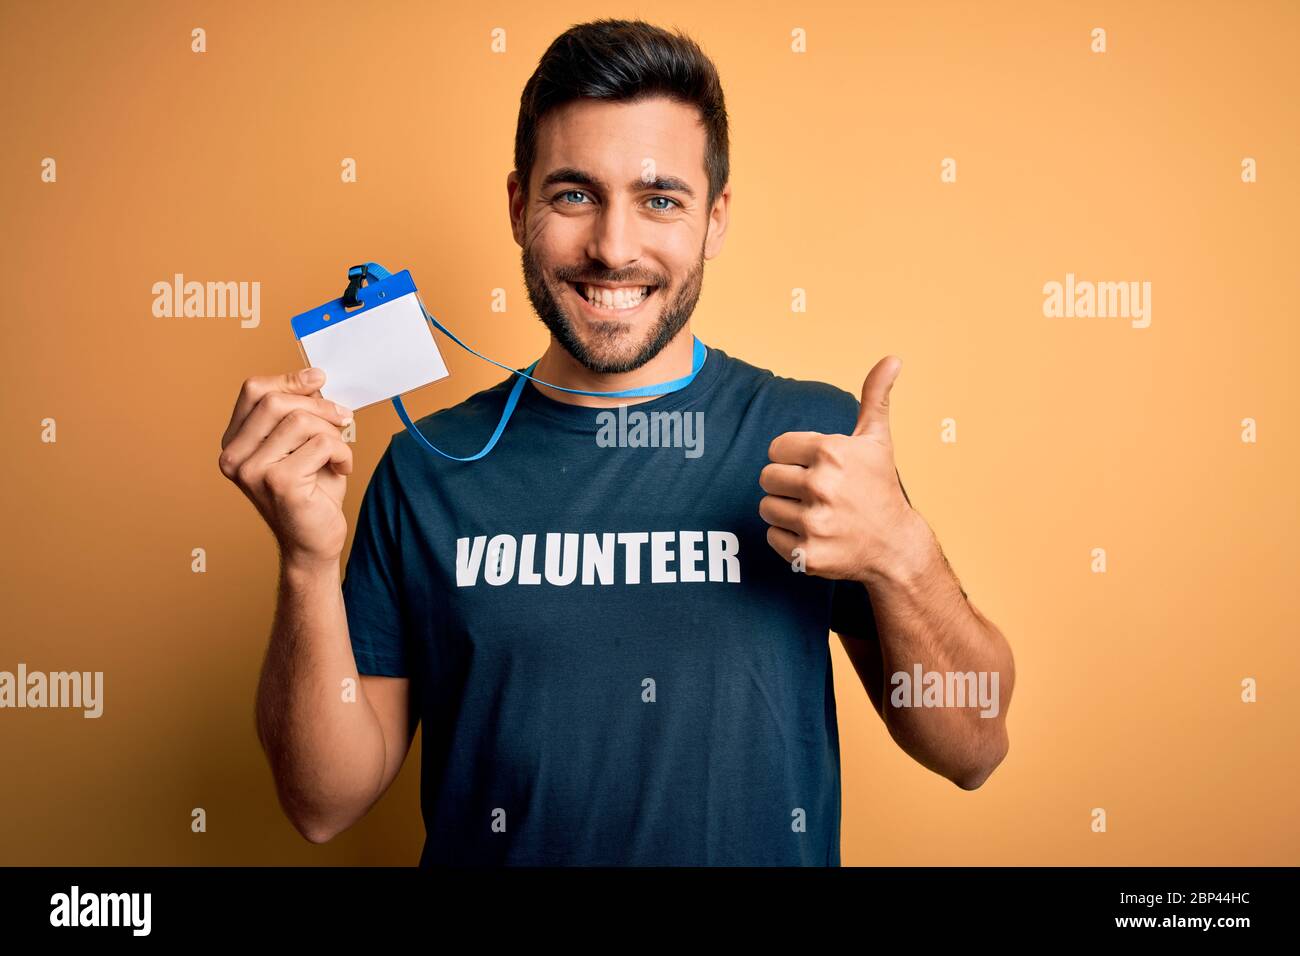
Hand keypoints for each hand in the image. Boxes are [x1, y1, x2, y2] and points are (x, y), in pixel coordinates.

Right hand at [218, 368, 354, 569]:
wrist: (315, 543)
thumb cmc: (312, 493)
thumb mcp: (303, 444)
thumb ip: (301, 412)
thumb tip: (314, 378)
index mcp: (235, 443)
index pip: (253, 391)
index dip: (288, 380)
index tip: (318, 379)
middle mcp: (234, 457)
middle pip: (275, 401)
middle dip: (318, 405)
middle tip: (343, 419)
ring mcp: (252, 471)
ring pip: (300, 421)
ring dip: (332, 433)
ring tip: (339, 453)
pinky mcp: (278, 483)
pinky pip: (320, 444)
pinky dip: (341, 452)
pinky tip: (342, 469)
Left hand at [758, 355, 912, 581]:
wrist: (895, 546)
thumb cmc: (880, 488)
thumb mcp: (877, 441)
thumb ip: (875, 397)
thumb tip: (892, 358)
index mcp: (830, 453)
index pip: (775, 449)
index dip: (791, 458)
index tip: (813, 467)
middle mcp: (821, 486)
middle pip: (767, 478)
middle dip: (786, 484)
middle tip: (813, 493)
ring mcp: (814, 523)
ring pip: (766, 508)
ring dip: (785, 511)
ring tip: (815, 513)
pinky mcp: (807, 554)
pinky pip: (772, 537)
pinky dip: (787, 538)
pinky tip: (814, 534)